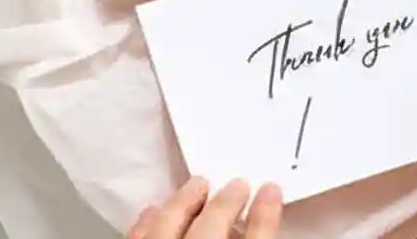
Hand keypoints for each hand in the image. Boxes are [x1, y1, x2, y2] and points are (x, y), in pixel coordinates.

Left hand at [127, 177, 281, 238]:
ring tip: (195, 186)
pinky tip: (151, 213)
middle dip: (225, 204)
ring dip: (182, 205)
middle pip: (211, 228)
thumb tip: (259, 210)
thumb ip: (251, 237)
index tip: (271, 192)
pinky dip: (145, 225)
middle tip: (238, 184)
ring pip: (167, 227)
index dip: (264, 216)